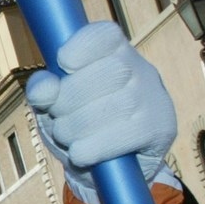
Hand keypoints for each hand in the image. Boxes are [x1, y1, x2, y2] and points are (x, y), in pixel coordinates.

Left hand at [25, 21, 175, 202]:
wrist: (107, 169)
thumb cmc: (78, 122)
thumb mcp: (53, 102)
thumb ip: (44, 89)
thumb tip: (43, 90)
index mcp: (115, 51)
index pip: (106, 35)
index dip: (82, 45)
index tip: (62, 63)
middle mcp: (142, 70)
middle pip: (110, 71)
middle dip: (71, 96)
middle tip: (57, 115)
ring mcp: (155, 99)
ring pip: (119, 104)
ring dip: (79, 125)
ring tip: (65, 135)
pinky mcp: (161, 130)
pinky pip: (128, 135)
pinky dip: (95, 146)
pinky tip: (80, 153)